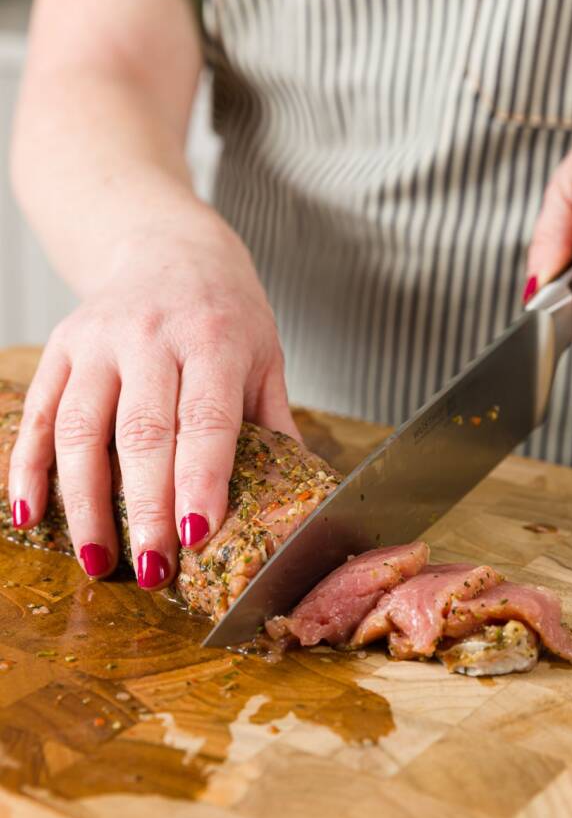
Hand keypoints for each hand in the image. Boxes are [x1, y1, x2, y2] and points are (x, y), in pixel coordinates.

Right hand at [8, 226, 297, 586]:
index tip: (197, 535)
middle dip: (145, 508)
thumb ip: (275, 424)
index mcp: (214, 337)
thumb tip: (298, 503)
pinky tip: (31, 515)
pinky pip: (36, 414)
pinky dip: (27, 468)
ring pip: (80, 429)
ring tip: (98, 561)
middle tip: (153, 571)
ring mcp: (98, 340)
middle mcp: (152, 335)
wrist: (170, 247)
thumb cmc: (226, 311)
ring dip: (84, 503)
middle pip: (142, 432)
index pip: (206, 417)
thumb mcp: (265, 355)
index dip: (201, 479)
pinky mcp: (61, 347)